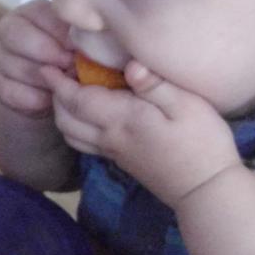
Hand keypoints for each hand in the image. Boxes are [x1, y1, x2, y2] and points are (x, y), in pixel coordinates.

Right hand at [0, 0, 72, 117]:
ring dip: (45, 80)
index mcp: (29, 13)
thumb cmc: (64, 56)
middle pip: (22, 39)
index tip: (79, 50)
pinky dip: (35, 99)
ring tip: (65, 85)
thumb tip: (88, 47)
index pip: (41, 17)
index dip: (61, 35)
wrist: (43, 86)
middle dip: (51, 56)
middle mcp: (6, 29)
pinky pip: (12, 92)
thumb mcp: (71, 42)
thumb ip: (75, 38)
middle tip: (72, 69)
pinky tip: (50, 99)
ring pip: (18, 68)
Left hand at [40, 61, 241, 209]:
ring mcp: (114, 152)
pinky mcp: (122, 161)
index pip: (77, 100)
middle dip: (57, 95)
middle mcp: (110, 138)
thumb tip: (130, 64)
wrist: (206, 190)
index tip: (48, 66)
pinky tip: (90, 113)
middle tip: (61, 73)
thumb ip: (155, 85)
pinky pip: (85, 143)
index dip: (59, 82)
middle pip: (66, 119)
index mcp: (122, 120)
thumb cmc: (201, 142)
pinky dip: (75, 126)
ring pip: (72, 134)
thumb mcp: (187, 106)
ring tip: (70, 91)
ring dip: (63, 112)